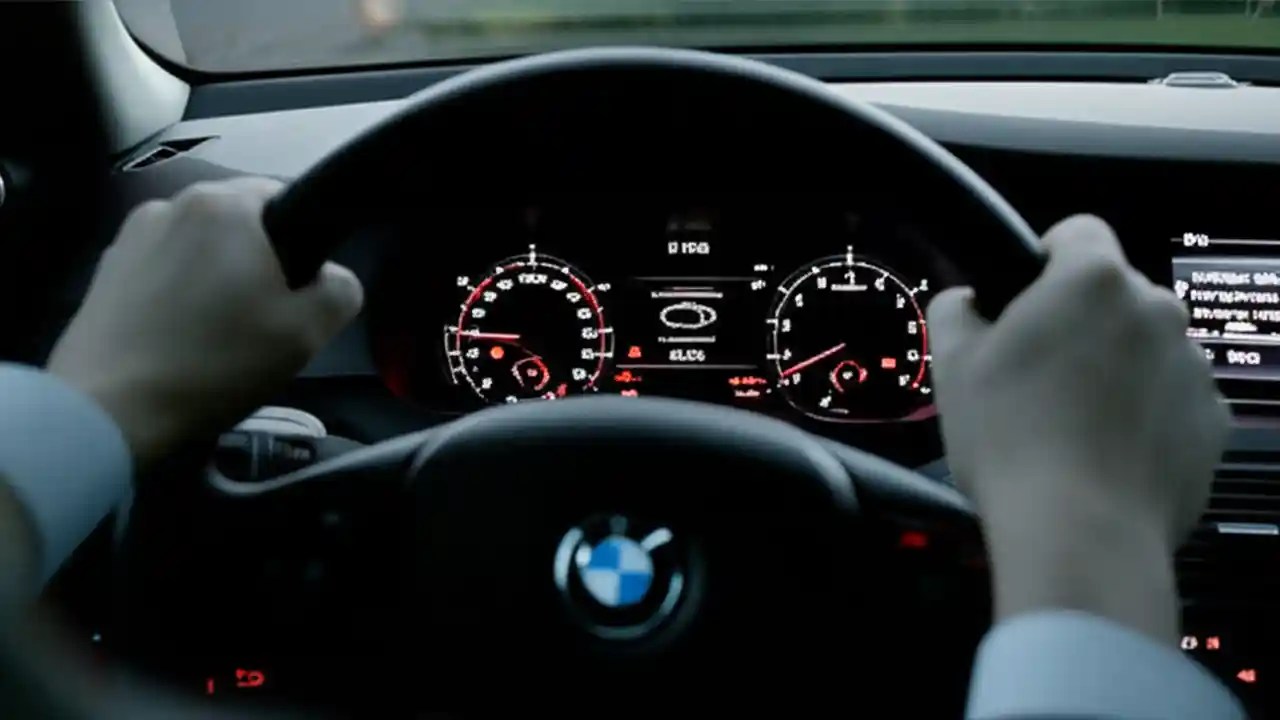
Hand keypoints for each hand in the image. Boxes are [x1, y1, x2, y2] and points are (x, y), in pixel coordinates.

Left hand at [48, 177, 362, 469]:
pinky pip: (163, 272)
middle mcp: (173, 202)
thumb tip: (331, 279)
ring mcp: (130, 235)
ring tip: (216, 338)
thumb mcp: (307, 333)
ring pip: (200, 250)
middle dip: (258, 264)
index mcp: (225, 204)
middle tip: (266, 324)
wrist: (110, 409)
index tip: (300, 296)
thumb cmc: (217, 362)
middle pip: (240, 226)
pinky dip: (178, 297)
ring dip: (217, 280)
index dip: (306, 245)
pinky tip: (178, 343)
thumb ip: (340, 291)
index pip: (287, 197)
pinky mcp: (104, 271)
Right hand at [928, 214, 1227, 642]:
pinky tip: (1106, 455)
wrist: (1081, 533)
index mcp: (1092, 280)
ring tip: (1071, 426)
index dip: (1045, 261)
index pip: (1077, 231)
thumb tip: (970, 301)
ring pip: (1146, 349)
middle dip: (1082, 324)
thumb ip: (957, 310)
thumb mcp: (953, 366)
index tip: (1024, 304)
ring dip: (1116, 370)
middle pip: (1114, 296)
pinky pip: (1172, 401)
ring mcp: (1194, 366)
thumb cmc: (1010, 439)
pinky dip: (1145, 417)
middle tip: (1037, 376)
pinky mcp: (1214, 421)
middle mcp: (1157, 310)